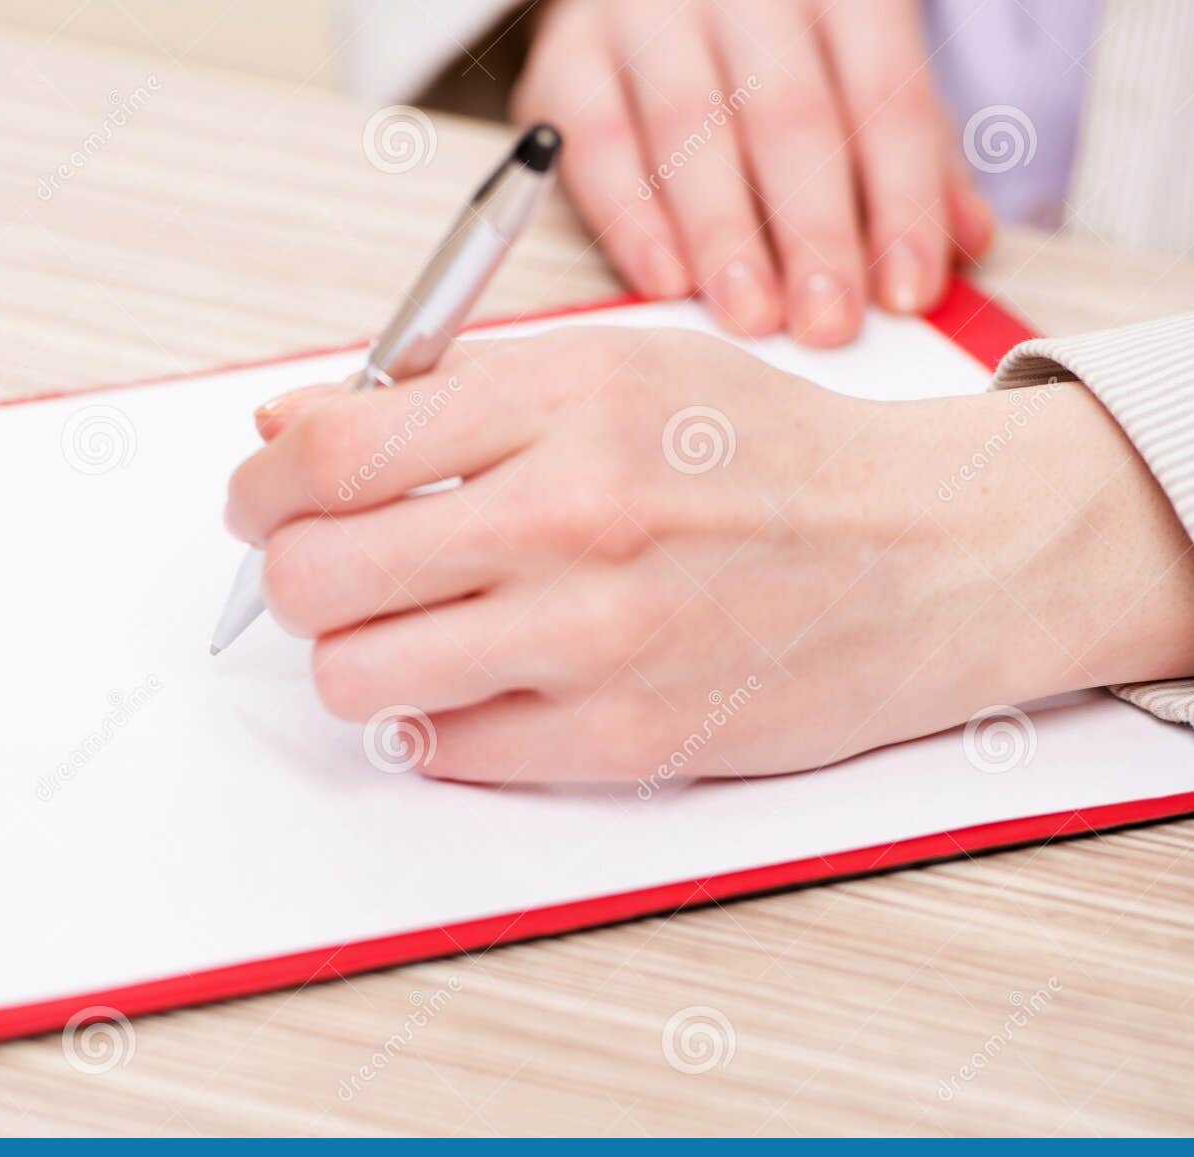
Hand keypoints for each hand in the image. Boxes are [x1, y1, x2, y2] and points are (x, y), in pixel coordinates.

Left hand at [225, 328, 1193, 783]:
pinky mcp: (626, 741)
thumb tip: (289, 434)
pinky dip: (436, 719)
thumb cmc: (773, 457)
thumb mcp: (622, 369)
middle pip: (322, 574)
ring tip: (407, 630)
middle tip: (328, 568)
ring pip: (361, 679)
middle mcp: (579, 516)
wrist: (928, 554)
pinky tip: (482, 681)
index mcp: (572, 400)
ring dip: (358, 657)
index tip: (265, 500)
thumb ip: (452, 395)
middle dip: (296, 575)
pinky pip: (446, 749)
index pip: (335, 453)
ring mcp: (601, 639)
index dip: (265, 485)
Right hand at [510, 0, 993, 344]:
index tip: (907, 292)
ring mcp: (647, 18)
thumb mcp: (855, 75)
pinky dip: (632, 218)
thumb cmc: (765, 49)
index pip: (883, 93)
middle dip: (814, 229)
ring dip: (725, 234)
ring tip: (751, 317)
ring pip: (692, 128)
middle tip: (828, 323)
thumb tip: (968, 242)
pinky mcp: (568, 61)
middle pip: (788, 113)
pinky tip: (665, 280)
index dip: (900, 199)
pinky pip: (598, 144)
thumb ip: (909, 154)